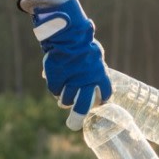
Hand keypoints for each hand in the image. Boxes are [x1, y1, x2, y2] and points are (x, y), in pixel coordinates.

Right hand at [32, 0, 111, 130]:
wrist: (65, 32)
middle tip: (73, 126)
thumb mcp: (94, 55)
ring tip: (63, 90)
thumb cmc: (81, 42)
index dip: (100, 100)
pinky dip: (54, 87)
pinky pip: (54, 91)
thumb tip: (94, 87)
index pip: (104, 94)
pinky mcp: (56, 79)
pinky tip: (55, 78)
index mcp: (100, 74)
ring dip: (63, 98)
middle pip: (83, 106)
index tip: (97, 104)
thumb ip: (94, 71)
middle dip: (77, 118)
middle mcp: (86, 80)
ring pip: (66, 100)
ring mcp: (70, 80)